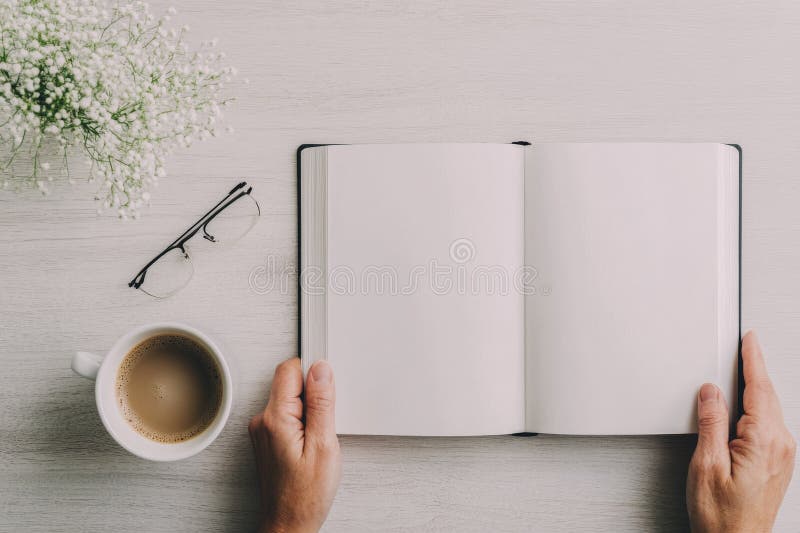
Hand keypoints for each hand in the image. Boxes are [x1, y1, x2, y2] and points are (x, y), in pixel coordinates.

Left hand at [249, 358, 340, 532]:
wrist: (289, 524)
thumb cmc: (305, 495)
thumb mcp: (324, 445)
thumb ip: (322, 404)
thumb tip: (321, 370)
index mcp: (275, 419)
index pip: (289, 370)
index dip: (313, 372)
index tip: (327, 385)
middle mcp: (263, 421)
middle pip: (290, 384)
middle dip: (313, 397)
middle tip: (325, 425)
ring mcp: (263, 431)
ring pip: (290, 400)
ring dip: (308, 412)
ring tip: (317, 440)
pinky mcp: (267, 439)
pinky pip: (287, 416)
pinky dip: (302, 425)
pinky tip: (310, 446)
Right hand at [687, 331, 795, 532]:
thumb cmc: (721, 516)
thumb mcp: (706, 465)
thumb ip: (710, 423)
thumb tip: (711, 392)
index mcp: (764, 442)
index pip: (759, 389)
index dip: (752, 361)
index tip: (750, 340)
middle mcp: (780, 447)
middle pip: (768, 396)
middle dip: (756, 369)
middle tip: (746, 346)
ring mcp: (782, 457)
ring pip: (770, 410)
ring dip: (757, 388)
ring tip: (744, 370)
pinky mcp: (777, 464)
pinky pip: (770, 424)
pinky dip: (759, 407)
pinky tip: (748, 404)